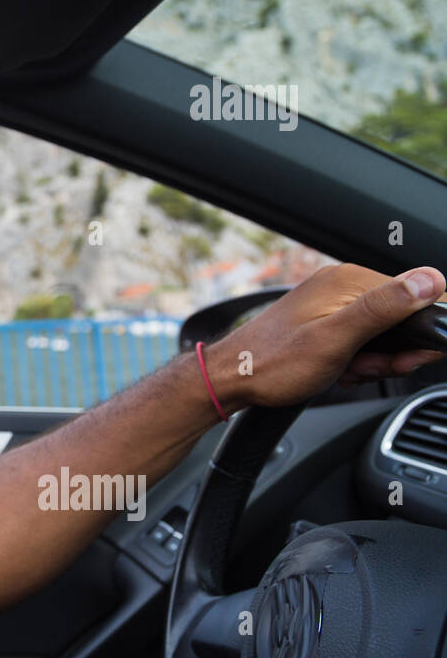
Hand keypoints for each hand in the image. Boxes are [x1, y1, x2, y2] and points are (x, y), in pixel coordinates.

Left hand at [206, 263, 446, 409]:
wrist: (231, 378)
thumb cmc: (273, 363)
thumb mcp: (335, 339)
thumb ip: (383, 309)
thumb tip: (430, 279)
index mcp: (348, 281)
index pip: (419, 295)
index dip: (421, 334)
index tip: (406, 359)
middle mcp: (342, 285)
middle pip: (402, 317)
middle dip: (393, 352)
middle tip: (366, 368)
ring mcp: (332, 303)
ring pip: (384, 334)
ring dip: (374, 360)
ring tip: (347, 371)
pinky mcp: (325, 321)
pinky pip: (362, 340)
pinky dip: (358, 361)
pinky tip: (340, 371)